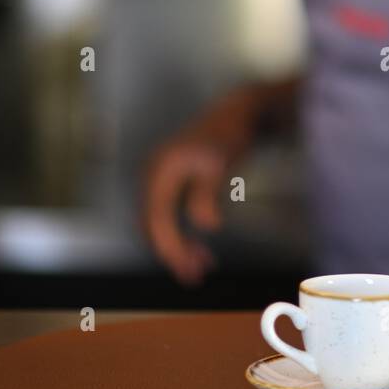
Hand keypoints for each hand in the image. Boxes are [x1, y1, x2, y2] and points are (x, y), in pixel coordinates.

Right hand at [142, 133, 231, 284]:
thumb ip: (208, 194)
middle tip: (195, 275)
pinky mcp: (168, 184)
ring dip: (176, 247)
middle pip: (152, 224)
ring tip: (201, 267)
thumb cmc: (228, 135)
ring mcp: (158, 178)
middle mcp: (152, 174)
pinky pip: (166, 216)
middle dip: (172, 252)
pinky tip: (198, 250)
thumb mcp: (220, 164)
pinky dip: (179, 235)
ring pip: (158, 223)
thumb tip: (206, 225)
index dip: (169, 245)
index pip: (156, 217)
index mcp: (160, 169)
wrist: (236, 114)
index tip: (188, 266)